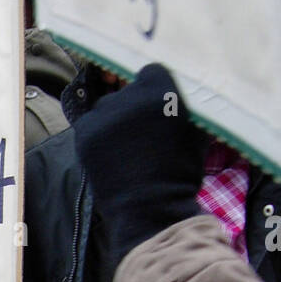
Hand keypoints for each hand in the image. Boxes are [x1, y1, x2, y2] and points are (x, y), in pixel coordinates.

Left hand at [73, 62, 204, 265]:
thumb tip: (177, 92)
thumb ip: (185, 105)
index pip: (152, 71)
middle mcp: (130, 95)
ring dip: (114, 120)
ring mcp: (104, 113)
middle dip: (134, 106)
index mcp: (162, 90)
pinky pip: (90, 123)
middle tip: (141, 133)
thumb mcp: (196, 132)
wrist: (151, 210)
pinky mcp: (85, 132)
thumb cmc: (181, 174)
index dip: (155, 89)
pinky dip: (97, 134)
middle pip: (128, 90)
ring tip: (125, 148)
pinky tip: (109, 153)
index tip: (156, 107)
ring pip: (107, 106)